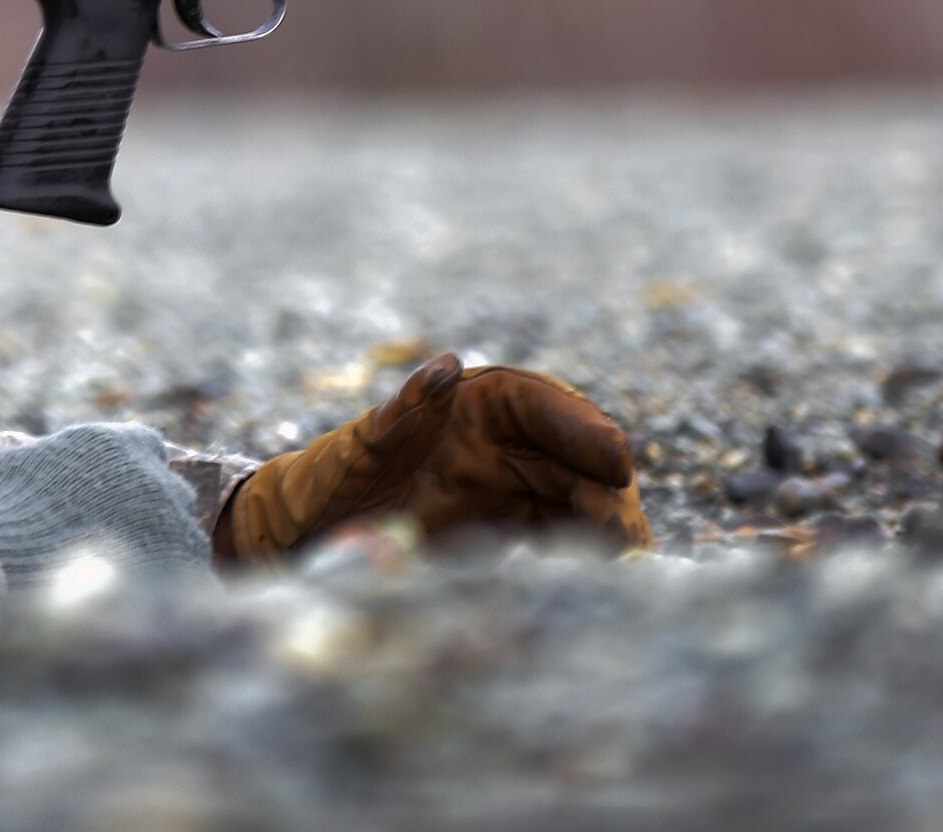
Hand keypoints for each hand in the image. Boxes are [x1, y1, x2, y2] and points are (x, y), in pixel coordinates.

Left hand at [217, 354, 650, 558]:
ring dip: (602, 526)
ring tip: (625, 557)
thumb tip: (447, 364)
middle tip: (622, 528)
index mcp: (478, 404)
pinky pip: (554, 538)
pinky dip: (577, 555)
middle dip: (604, 490)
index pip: (543, 408)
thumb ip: (405, 411)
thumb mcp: (364, 445)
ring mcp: (510, 487)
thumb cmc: (335, 475)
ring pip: (574, 501)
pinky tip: (599, 578)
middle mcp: (504, 442)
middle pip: (573, 460)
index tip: (616, 459)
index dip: (584, 433)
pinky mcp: (506, 531)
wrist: (317, 531)